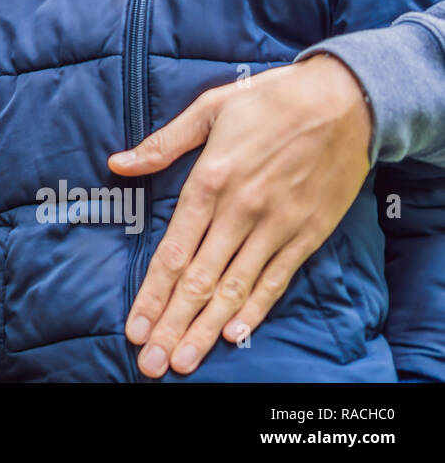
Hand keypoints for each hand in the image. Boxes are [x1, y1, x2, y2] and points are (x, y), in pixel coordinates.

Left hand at [107, 54, 371, 377]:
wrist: (344, 100)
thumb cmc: (270, 100)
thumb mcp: (209, 108)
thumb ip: (163, 143)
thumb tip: (118, 164)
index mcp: (210, 180)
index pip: (173, 251)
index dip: (152, 294)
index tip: (135, 326)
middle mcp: (240, 210)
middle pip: (199, 280)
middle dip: (172, 325)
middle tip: (151, 363)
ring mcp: (276, 225)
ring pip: (235, 288)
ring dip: (207, 328)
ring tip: (184, 361)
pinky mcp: (307, 233)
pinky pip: (276, 279)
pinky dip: (256, 309)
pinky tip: (235, 334)